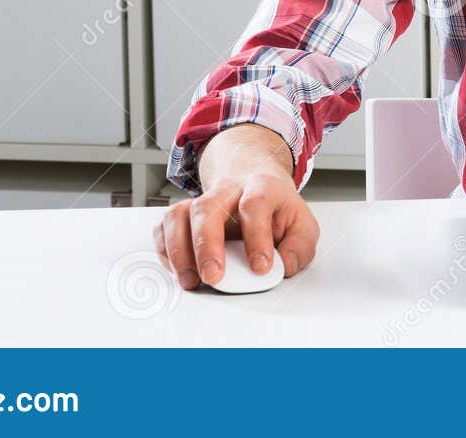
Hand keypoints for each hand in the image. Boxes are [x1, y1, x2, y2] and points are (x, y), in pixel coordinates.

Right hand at [153, 125, 320, 289]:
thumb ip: (299, 247)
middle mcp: (228, 190)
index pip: (256, 204)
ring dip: (179, 250)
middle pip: (208, 207)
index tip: (261, 268)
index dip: (257, 236)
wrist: (256, 185)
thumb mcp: (302, 225)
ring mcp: (202, 200)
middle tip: (213, 276)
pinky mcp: (183, 214)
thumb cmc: (277, 210)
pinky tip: (178, 269)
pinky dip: (166, 250)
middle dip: (207, 245)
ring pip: (179, 214)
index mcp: (262, 187)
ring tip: (191, 280)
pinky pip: (164, 226)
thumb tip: (283, 267)